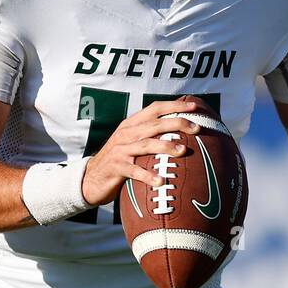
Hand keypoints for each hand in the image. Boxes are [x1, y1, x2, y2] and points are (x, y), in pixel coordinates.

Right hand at [81, 96, 206, 207]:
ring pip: (146, 144)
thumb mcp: (132, 143)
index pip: (155, 109)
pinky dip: (147, 176)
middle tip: (196, 128)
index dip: (174, 106)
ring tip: (183, 151)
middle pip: (154, 124)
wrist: (91, 179)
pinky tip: (161, 181)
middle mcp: (126, 134)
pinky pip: (134, 171)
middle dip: (177, 123)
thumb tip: (178, 132)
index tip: (194, 108)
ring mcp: (120, 150)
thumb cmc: (119, 161)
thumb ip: (149, 135)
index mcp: (131, 124)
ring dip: (166, 147)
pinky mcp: (116, 167)